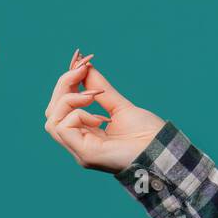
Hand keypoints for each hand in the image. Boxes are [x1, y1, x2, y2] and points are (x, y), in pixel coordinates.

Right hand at [44, 48, 165, 173]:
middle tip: (81, 69)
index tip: (80, 62)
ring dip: (69, 98)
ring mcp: (81, 150)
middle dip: (64, 85)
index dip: (66, 83)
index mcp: (87, 134)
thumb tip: (85, 67)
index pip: (62, 108)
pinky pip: (63, 128)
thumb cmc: (148, 135)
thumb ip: (101, 89)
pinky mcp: (85, 154)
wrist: (164, 151)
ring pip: (53, 119)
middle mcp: (80, 143)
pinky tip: (100, 117)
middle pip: (53, 112)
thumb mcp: (120, 106)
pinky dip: (78, 114)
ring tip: (93, 94)